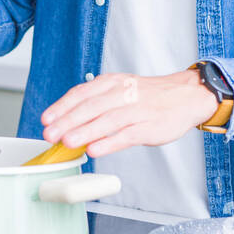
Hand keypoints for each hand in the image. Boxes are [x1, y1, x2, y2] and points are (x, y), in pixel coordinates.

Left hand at [40, 70, 218, 157]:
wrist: (186, 95)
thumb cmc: (148, 96)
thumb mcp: (120, 88)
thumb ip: (96, 102)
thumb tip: (66, 120)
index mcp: (112, 83)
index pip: (82, 93)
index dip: (62, 107)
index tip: (46, 119)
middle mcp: (123, 94)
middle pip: (91, 107)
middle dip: (67, 121)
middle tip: (49, 135)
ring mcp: (137, 110)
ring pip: (107, 120)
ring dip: (85, 132)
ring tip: (67, 142)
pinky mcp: (149, 127)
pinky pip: (126, 135)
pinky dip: (109, 143)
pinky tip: (94, 150)